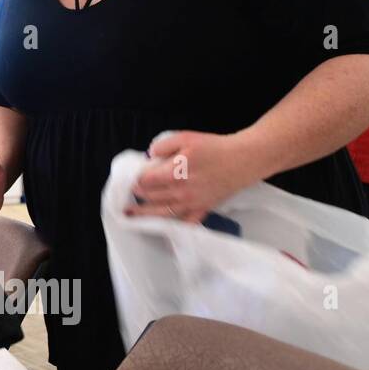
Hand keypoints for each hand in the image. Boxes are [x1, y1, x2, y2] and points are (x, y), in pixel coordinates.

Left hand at [125, 131, 258, 221]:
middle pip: (150, 197)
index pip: (145, 181)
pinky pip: (186, 223)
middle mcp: (181, 192)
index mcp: (174, 173)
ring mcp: (192, 203)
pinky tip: (162, 231)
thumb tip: (148, 156)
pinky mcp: (203, 209)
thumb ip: (162, 146)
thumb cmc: (214, 147)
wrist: (244, 159)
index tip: (127, 179)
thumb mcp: (185, 138)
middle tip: (124, 195)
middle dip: (136, 196)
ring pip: (162, 213)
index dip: (133, 180)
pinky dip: (173, 228)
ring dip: (144, 215)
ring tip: (129, 215)